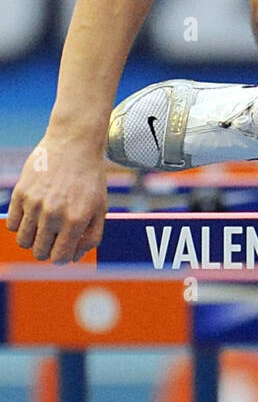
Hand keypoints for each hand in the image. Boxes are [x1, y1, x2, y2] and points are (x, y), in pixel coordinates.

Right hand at [6, 134, 107, 262]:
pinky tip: (32, 214)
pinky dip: (20, 224)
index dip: (61, 258)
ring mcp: (34, 203)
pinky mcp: (20, 193)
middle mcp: (54, 214)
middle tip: (53, 236)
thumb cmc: (90, 178)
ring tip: (42, 225)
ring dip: (32, 238)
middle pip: (39, 252)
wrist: (74, 143)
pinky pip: (12, 225)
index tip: (62, 249)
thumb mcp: (100, 208)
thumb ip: (91, 237)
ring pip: (23, 241)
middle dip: (47, 249)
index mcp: (76, 220)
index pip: (59, 258)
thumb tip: (72, 258)